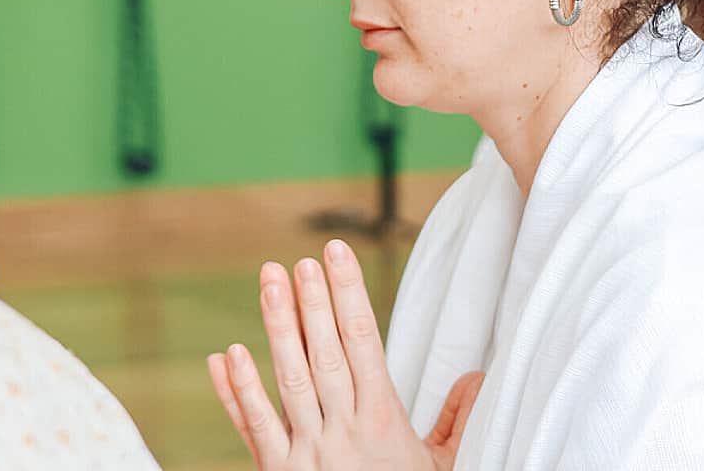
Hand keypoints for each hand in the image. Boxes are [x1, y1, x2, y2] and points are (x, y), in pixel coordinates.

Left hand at [207, 239, 483, 469]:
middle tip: (299, 260)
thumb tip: (477, 377)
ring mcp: (306, 455)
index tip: (338, 255)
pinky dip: (237, 392)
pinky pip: (254, 428)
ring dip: (277, 329)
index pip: (364, 344)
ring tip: (269, 282)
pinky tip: (226, 355)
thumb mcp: (444, 467)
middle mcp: (342, 434)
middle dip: (312, 304)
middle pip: (325, 356)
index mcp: (384, 423)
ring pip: (288, 381)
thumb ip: (457, 420)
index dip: (348, 296)